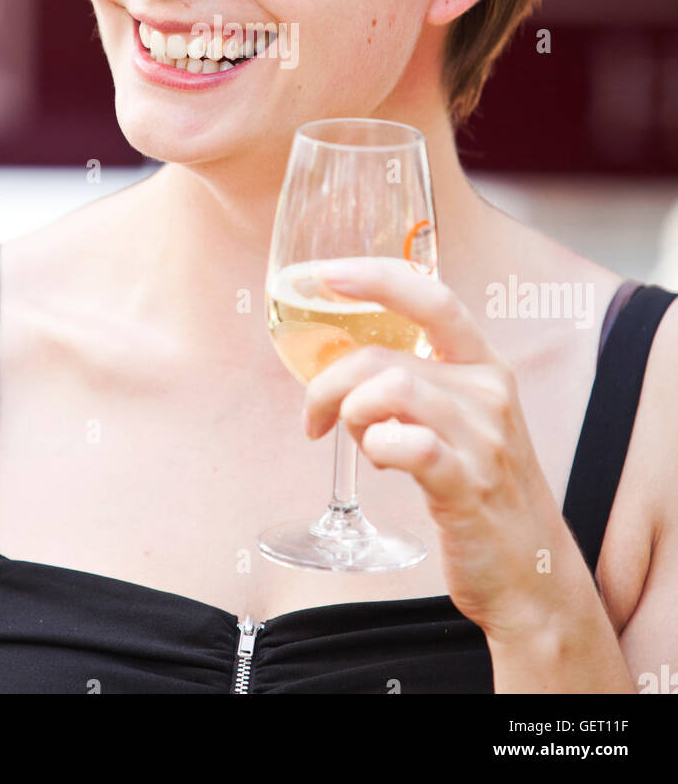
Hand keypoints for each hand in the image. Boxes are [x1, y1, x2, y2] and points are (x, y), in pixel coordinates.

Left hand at [302, 256, 582, 641]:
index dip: (377, 278)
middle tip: (316, 419)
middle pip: (384, 357)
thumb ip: (422, 384)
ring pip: (389, 390)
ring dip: (352, 414)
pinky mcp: (466, 486)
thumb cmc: (485, 492)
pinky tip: (380, 461)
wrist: (533, 574)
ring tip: (358, 443)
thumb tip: (347, 364)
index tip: (327, 275)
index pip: (433, 298)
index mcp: (485, 366)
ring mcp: (482, 439)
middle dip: (330, 383)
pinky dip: (377, 446)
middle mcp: (488, 392)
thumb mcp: (465, 421)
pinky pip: (406, 444)